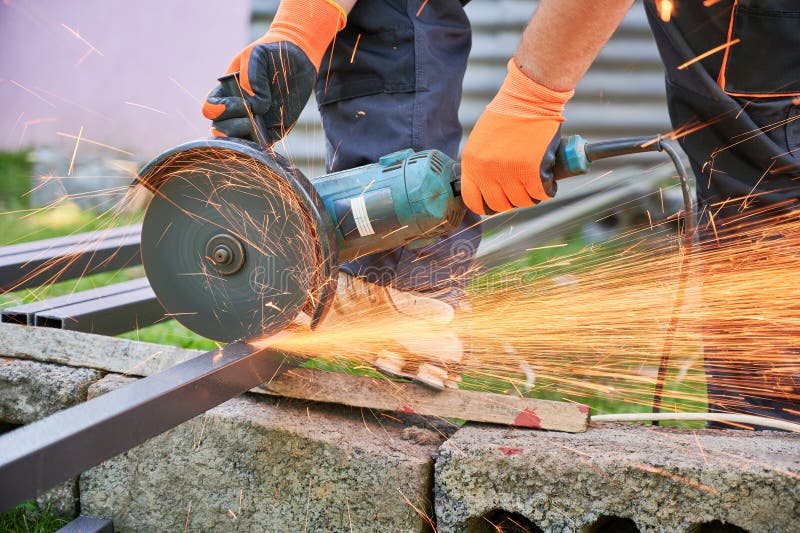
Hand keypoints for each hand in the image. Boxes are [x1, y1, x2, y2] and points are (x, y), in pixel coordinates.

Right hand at [201, 0, 345, 143]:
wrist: (298, 57)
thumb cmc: (272, 53)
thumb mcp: (257, 55)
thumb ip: (251, 77)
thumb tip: (256, 104)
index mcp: (226, 92)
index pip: (210, 109)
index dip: (217, 110)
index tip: (240, 102)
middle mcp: (237, 110)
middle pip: (219, 130)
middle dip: (232, 127)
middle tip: (252, 115)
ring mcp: (253, 122)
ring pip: (238, 142)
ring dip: (244, 138)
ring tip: (259, 125)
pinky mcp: (272, 132)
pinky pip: (260, 147)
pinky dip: (260, 146)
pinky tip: (269, 134)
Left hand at [461, 59, 572, 213]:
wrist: (528, 98)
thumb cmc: (507, 116)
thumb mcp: (481, 141)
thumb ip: (481, 164)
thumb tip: (488, 188)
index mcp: (472, 164)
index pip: (473, 201)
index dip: (486, 205)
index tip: (496, 203)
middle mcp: (487, 172)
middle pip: (500, 204)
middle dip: (511, 201)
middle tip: (521, 190)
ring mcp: (510, 173)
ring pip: (522, 201)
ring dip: (530, 196)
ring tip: (535, 183)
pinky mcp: (533, 171)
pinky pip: (541, 193)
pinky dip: (547, 189)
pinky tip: (548, 181)